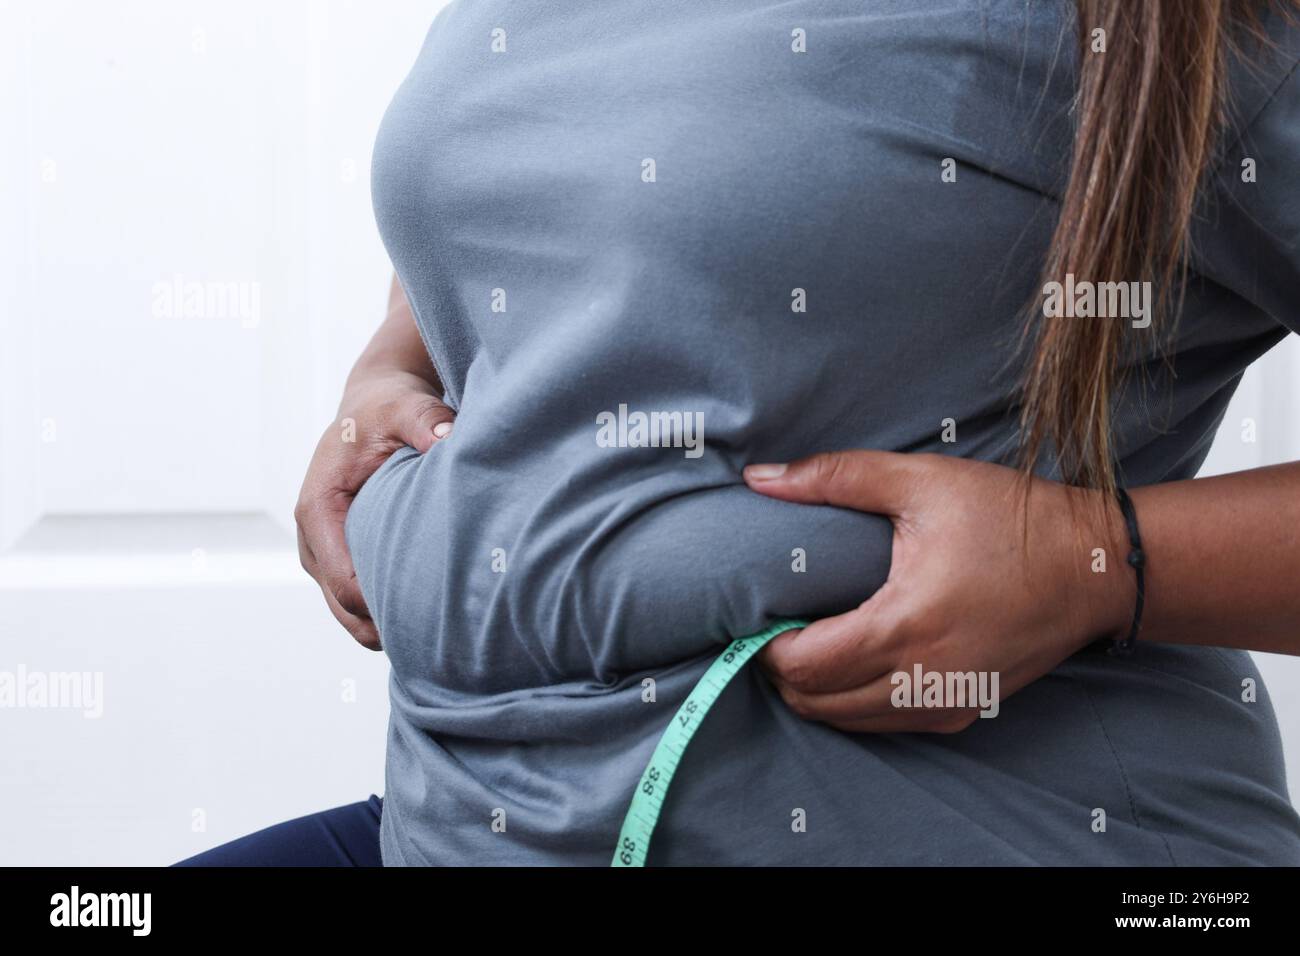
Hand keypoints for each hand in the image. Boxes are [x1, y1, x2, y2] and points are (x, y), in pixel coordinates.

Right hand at [295, 369, 454, 648]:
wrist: (373, 407)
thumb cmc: (385, 408)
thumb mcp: (404, 406)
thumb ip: (425, 422)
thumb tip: (448, 439)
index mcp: (318, 509)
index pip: (345, 582)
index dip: (385, 608)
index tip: (434, 618)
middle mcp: (313, 540)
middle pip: (346, 612)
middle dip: (390, 629)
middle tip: (447, 643)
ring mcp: (324, 555)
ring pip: (352, 616)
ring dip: (389, 626)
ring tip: (443, 636)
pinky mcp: (342, 560)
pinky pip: (361, 604)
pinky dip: (389, 613)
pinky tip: (431, 617)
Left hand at [743, 452, 1128, 731]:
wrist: (1095, 566)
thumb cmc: (1010, 518)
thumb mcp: (921, 481)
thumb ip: (835, 477)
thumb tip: (760, 477)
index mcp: (907, 625)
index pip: (806, 666)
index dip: (766, 648)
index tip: (756, 616)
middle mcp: (924, 679)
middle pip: (817, 703)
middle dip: (782, 672)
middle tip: (774, 629)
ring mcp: (946, 701)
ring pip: (849, 723)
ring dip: (816, 692)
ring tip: (807, 643)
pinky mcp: (964, 709)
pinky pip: (887, 724)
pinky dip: (854, 704)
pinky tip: (851, 662)